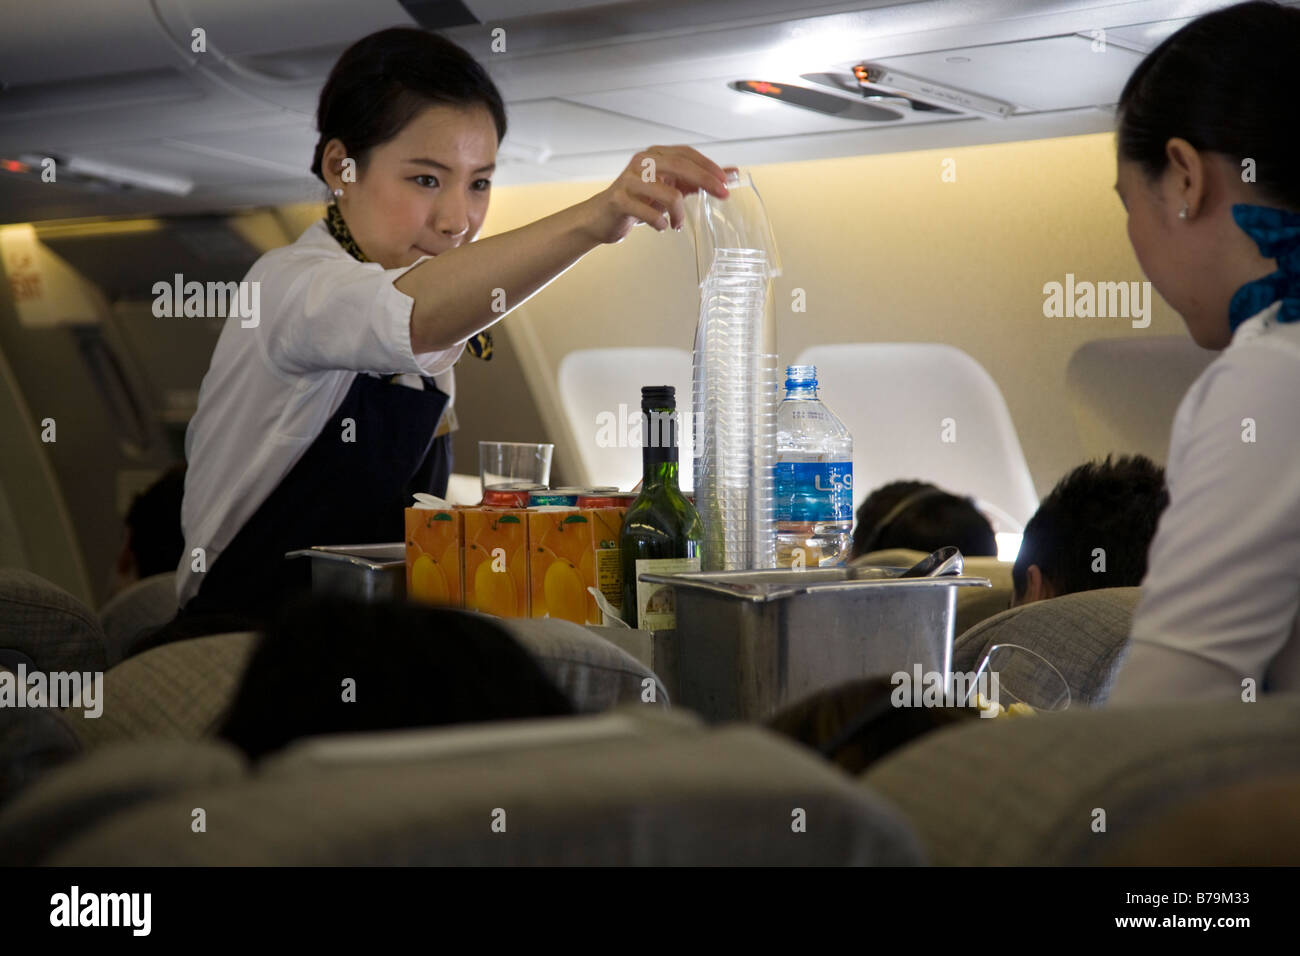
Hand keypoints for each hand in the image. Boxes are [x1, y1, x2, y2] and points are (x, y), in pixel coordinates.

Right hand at [579, 145, 734, 244]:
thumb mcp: (670, 188)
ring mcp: (629, 180)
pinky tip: (662, 227)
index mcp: (654, 155)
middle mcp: (641, 162)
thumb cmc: (638, 201)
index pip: (686, 154)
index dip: (708, 166)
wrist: (602, 218)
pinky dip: (661, 223)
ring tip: (677, 224)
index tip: (726, 181)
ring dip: (679, 214)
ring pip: (669, 194)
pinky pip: (650, 213)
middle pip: (680, 166)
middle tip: (722, 195)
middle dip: (706, 181)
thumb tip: (731, 175)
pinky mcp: (619, 200)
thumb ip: (697, 181)